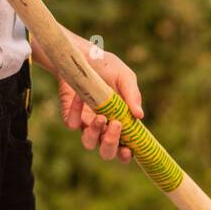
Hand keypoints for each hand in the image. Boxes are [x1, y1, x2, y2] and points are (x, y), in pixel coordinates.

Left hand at [58, 49, 143, 163]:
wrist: (82, 55)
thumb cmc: (107, 67)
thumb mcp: (124, 77)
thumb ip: (133, 95)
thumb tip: (140, 116)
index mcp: (121, 121)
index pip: (126, 147)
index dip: (127, 154)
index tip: (128, 150)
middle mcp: (104, 127)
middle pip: (107, 152)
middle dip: (111, 144)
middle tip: (116, 125)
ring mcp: (86, 123)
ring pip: (88, 143)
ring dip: (95, 134)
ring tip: (100, 117)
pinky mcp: (70, 115)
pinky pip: (72, 123)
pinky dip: (76, 112)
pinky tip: (81, 97)